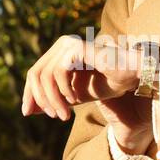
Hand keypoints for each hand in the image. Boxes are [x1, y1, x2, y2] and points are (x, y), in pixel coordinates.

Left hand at [20, 33, 141, 119]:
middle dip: (40, 99)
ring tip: (64, 115)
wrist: (132, 75)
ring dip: (53, 99)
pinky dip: (64, 89)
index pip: (34, 73)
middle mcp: (61, 44)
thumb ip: (54, 100)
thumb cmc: (107, 83)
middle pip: (35, 74)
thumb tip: (29, 110)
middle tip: (53, 116)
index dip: (28, 94)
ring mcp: (68, 43)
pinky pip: (59, 72)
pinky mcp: (76, 47)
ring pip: (45, 75)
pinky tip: (74, 99)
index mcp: (59, 52)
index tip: (27, 113)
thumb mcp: (74, 96)